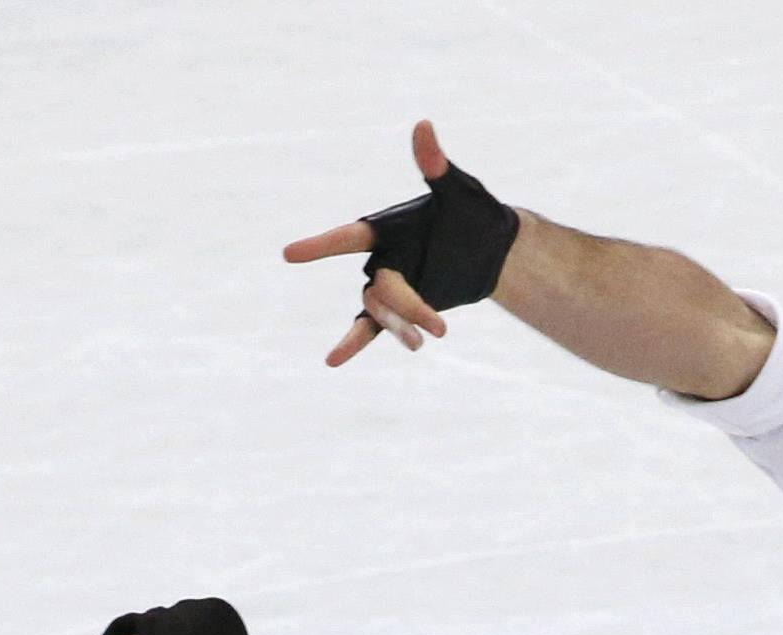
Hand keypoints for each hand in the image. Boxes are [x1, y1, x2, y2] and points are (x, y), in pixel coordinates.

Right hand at [282, 119, 496, 367]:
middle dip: (406, 307)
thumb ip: (436, 166)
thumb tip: (422, 125)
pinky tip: (332, 361)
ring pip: (379, 311)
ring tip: (426, 342)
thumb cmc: (475, 214)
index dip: (321, 247)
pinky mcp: (398, 309)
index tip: (290, 255)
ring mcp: (387, 284)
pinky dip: (353, 343)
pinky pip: (369, 327)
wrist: (493, 251)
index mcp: (388, 228)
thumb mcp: (460, 192)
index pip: (349, 237)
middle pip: (378, 288)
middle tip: (438, 327)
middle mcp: (381, 256)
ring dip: (400, 328)